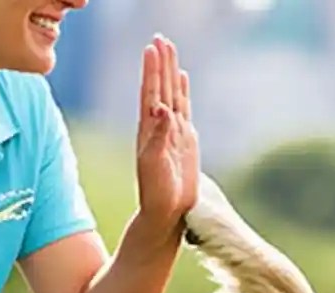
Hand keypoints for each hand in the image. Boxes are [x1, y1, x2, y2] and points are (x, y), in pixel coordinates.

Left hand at [136, 35, 198, 232]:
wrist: (165, 212)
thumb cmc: (156, 193)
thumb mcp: (155, 165)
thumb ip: (158, 137)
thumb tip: (160, 108)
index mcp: (150, 130)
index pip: (151, 93)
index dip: (152, 70)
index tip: (153, 47)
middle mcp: (159, 126)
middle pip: (161, 87)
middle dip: (161, 63)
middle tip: (162, 38)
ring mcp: (172, 131)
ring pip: (172, 94)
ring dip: (171, 72)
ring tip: (170, 50)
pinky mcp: (184, 140)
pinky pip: (183, 108)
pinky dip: (183, 91)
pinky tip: (183, 79)